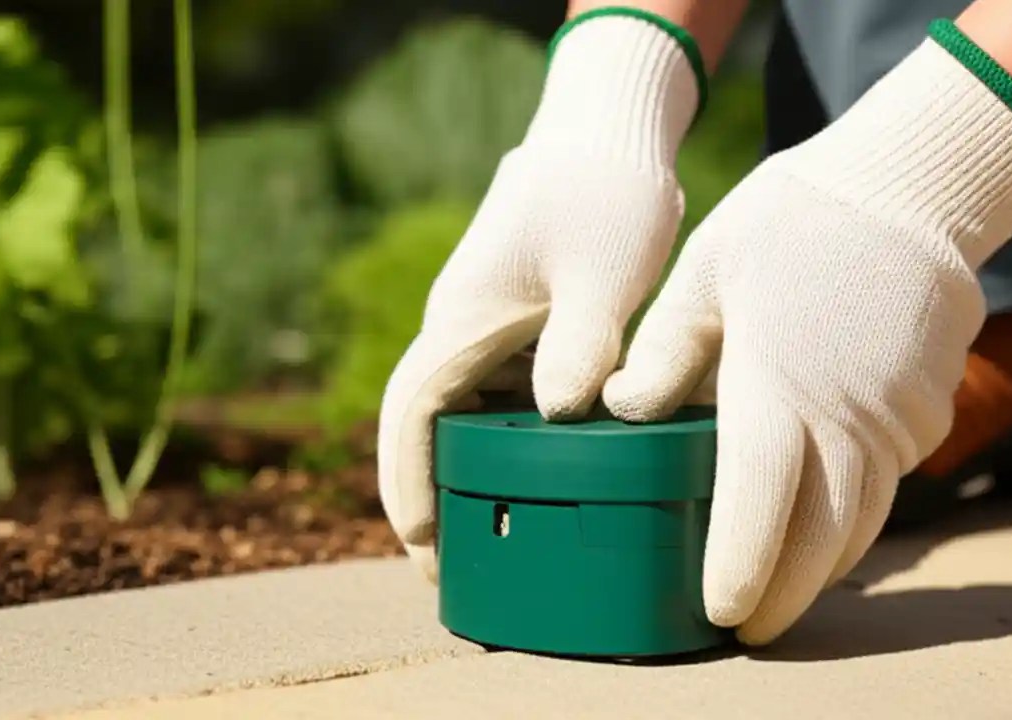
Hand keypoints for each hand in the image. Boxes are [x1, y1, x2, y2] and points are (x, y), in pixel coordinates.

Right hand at [378, 13, 701, 579]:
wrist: (601, 135)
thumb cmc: (602, 192)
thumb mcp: (603, 269)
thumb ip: (581, 340)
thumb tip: (561, 414)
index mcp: (464, 319)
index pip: (413, 414)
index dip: (408, 483)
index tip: (421, 544)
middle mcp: (462, 329)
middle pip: (425, 426)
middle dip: (431, 496)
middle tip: (456, 572)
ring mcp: (487, 329)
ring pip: (461, 416)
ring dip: (467, 474)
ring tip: (496, 542)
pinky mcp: (517, 327)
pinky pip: (501, 398)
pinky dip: (509, 444)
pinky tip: (542, 478)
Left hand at [604, 34, 1011, 643]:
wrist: (905, 188)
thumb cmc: (789, 224)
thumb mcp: (704, 274)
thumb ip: (664, 353)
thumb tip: (615, 410)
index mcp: (778, 385)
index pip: (759, 503)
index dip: (740, 566)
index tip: (719, 612)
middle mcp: (846, 416)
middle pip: (821, 539)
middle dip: (783, 594)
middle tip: (744, 627)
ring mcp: (895, 418)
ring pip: (862, 522)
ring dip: (820, 568)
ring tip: (775, 592)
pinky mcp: (922, 411)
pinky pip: (887, 486)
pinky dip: (852, 521)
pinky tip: (816, 525)